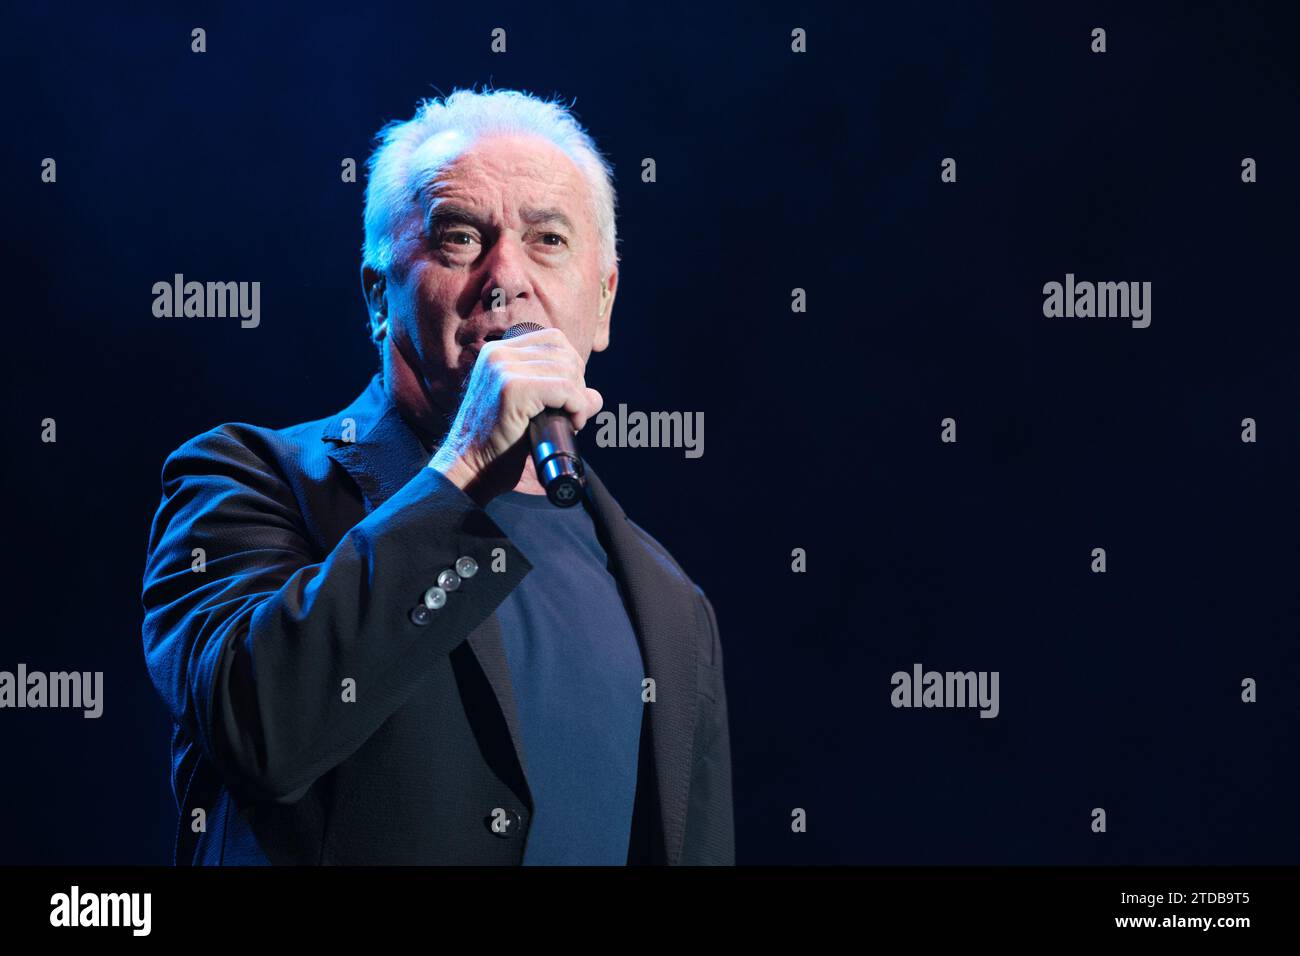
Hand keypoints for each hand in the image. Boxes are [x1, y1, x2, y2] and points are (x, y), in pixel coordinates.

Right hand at [428, 327, 602, 504]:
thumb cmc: (498, 445)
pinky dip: (576, 407)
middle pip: (563, 352)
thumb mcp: (530, 412)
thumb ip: (561, 397)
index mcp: (497, 352)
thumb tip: (595, 397)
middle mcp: (497, 354)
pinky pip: (564, 389)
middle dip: (577, 383)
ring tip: (571, 421)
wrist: (470, 469)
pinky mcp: (512, 389)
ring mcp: (503, 369)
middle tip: (571, 413)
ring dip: (578, 399)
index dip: (571, 367)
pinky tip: (572, 424)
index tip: (568, 397)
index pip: (553, 340)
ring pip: (567, 370)